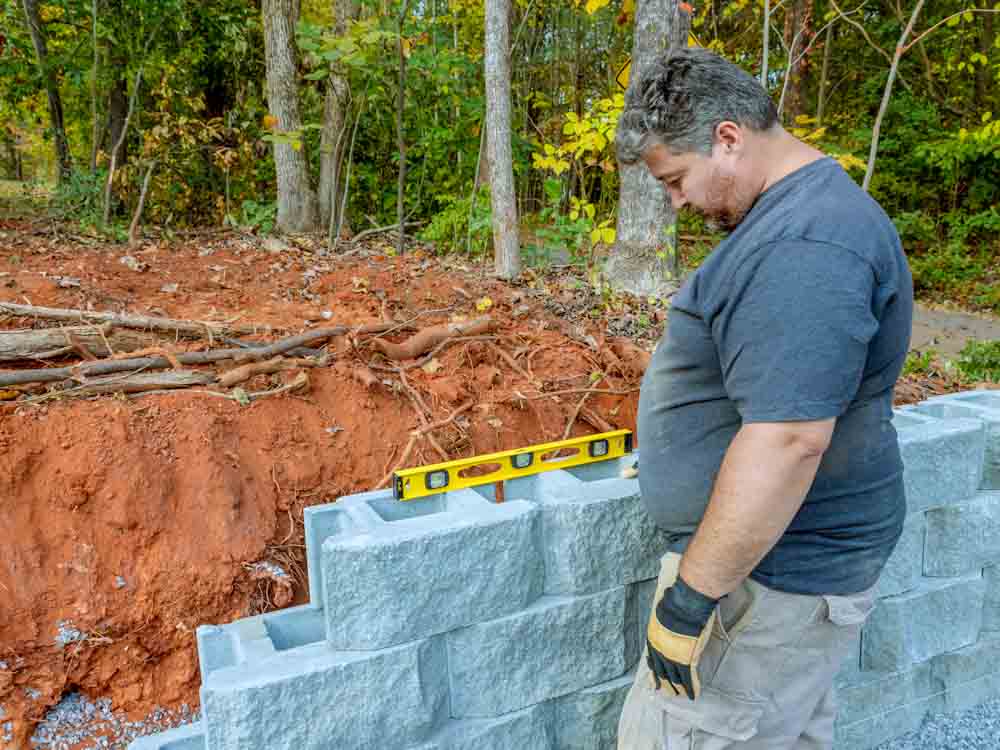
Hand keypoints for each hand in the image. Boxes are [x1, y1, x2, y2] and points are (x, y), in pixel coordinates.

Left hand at [646, 575, 718, 699]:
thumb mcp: (663, 612)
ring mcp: (672, 657)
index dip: (653, 670)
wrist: (686, 605)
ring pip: (674, 678)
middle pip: (661, 671)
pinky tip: (693, 694)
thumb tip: (667, 612)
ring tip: (681, 696)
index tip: (653, 678)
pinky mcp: (686, 661)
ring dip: (677, 689)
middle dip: (664, 683)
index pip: (652, 658)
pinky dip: (691, 688)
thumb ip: (664, 619)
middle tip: (666, 692)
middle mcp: (660, 650)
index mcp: (653, 638)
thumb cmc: (676, 603)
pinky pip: (688, 679)